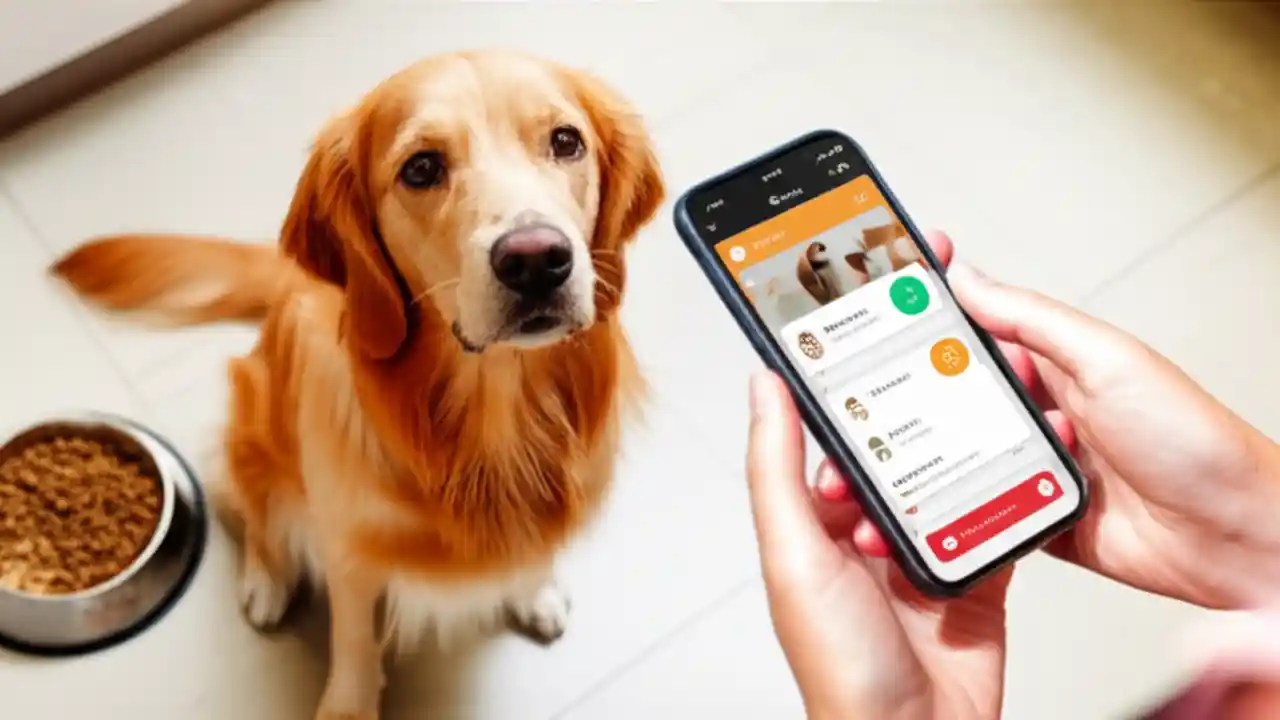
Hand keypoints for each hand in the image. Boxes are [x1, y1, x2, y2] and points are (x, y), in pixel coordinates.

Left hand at [748, 370, 1008, 719]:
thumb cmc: (840, 664)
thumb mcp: (796, 554)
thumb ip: (778, 469)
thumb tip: (764, 388)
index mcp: (816, 526)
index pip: (830, 445)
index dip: (849, 401)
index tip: (868, 347)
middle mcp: (866, 537)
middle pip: (898, 457)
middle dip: (920, 421)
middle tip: (944, 370)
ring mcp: (921, 556)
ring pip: (949, 481)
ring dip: (966, 454)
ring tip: (985, 407)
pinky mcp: (972, 576)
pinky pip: (994, 521)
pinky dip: (1007, 498)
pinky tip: (1018, 463)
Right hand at [870, 231, 1279, 608]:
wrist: (1235, 538)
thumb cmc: (1193, 441)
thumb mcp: (1106, 359)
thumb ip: (1031, 318)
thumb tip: (967, 277)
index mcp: (1054, 363)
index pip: (976, 328)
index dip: (927, 313)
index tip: (878, 298)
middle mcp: (1039, 412)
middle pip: (952, 398)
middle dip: (908, 397)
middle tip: (862, 397)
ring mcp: (1034, 467)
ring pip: (956, 456)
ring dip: (926, 459)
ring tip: (886, 457)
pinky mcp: (1034, 519)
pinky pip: (978, 511)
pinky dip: (953, 511)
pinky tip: (928, 505)